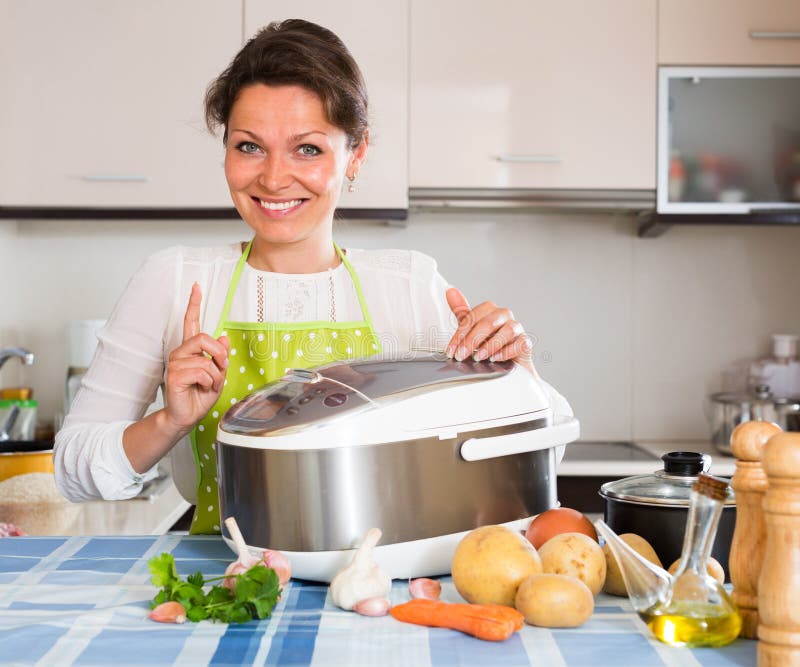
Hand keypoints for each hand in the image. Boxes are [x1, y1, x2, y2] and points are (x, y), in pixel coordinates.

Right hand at [164, 283, 229, 432]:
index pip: (190, 322)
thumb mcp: (218, 374)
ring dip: (216, 376)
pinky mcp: (174, 375)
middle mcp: (180, 353)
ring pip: (206, 360)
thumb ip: (220, 357)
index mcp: (190, 350)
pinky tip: (202, 388)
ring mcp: (175, 363)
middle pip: (204, 338)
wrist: (187, 416)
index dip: (194, 304)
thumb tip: (224, 339)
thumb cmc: (199, 395)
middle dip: (219, 355)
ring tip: (209, 385)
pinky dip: (209, 383)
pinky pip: (202, 372)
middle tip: (222, 368)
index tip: (196, 287)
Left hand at [444, 287, 531, 364]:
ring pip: (507, 331)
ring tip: (478, 357)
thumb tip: (450, 291)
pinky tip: (494, 358)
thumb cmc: (487, 343)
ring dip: (490, 345)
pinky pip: (520, 344)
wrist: (505, 363)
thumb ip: (462, 312)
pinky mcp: (526, 342)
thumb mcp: (471, 329)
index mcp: (489, 310)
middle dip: (472, 340)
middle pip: (488, 323)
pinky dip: (506, 351)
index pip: (473, 317)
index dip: (460, 334)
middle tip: (461, 355)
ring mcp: (517, 328)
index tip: (451, 350)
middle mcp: (504, 315)